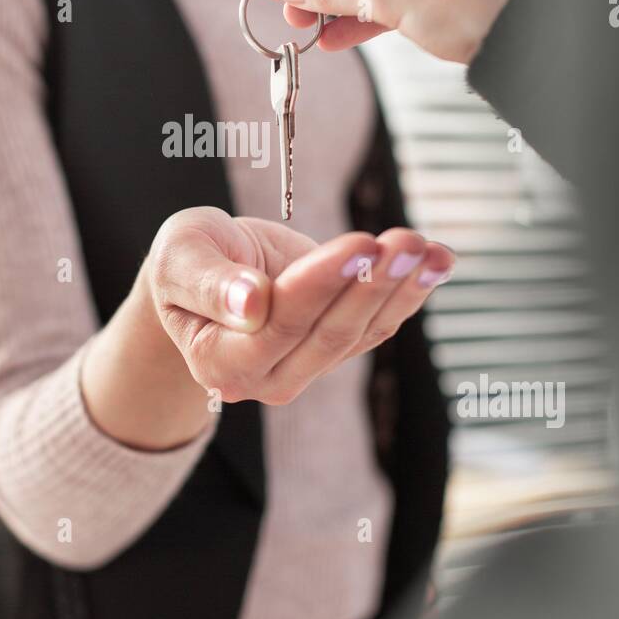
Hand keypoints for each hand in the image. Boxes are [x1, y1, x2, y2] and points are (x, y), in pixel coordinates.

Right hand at [146, 206, 454, 405]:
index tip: (359, 243)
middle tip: (406, 241)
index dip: (322, 284)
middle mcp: (264, 377)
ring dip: (401, 289)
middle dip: (372, 285)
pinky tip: (439, 260)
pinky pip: (377, 327)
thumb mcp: (179, 257)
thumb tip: (250, 303)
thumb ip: (208, 282)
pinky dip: (410, 294)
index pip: (279, 323)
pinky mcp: (335, 348)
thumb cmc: (186, 260)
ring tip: (429, 248)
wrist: (206, 271)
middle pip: (328, 334)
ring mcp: (304, 368)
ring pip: (360, 333)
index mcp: (218, 360)